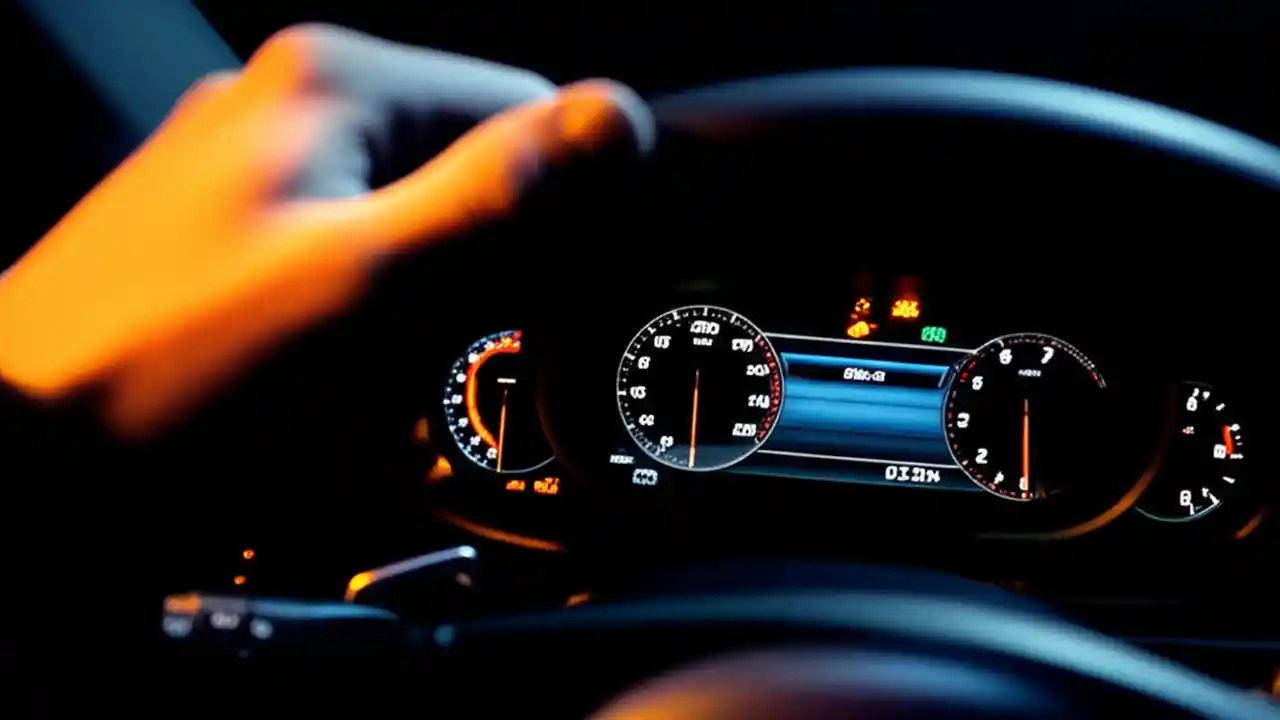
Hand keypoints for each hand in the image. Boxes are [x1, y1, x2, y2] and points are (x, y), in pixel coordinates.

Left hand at [0, 24, 651, 436]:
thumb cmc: (166, 358)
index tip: (564, 289)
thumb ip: (490, 193)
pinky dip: (368, 294)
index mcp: (333, 79)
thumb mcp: (355, 278)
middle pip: (458, 157)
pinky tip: (337, 358)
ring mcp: (253, 155)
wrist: (23, 432)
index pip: (519, 108)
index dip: (565, 197)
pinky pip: (343, 236)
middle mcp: (291, 96)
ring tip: (383, 368)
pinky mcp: (229, 213)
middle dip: (484, 253)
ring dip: (427, 283)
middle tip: (452, 345)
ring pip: (403, 203)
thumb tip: (615, 119)